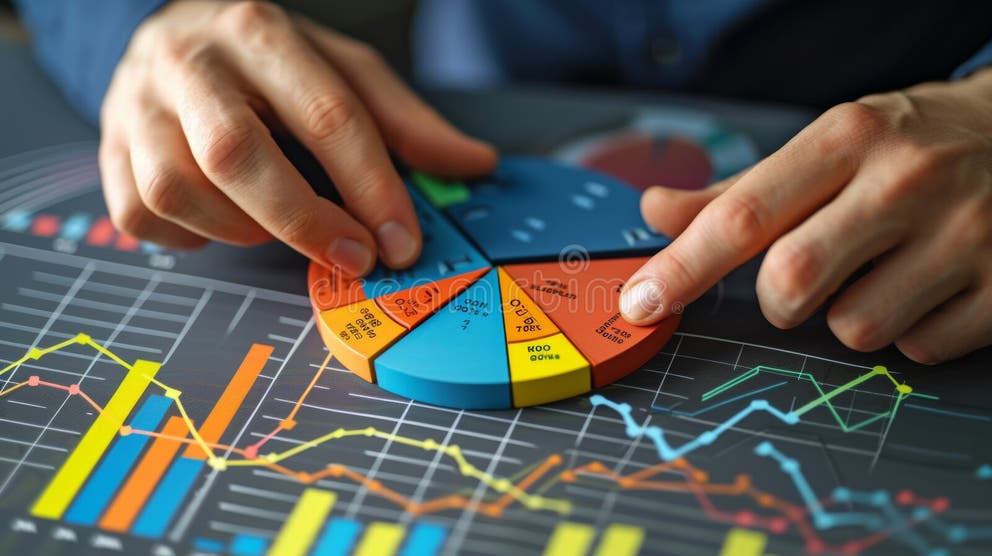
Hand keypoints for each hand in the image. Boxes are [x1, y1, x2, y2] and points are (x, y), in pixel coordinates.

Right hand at [99, 0, 495, 274]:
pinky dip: (192, 238)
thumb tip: (476, 164)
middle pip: (236, 155)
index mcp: (260, 34)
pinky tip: (225, 221)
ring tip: (278, 225)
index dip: (371, 187)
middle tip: (354, 260)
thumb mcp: (343, 72)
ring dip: (243, 230)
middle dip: (305, 221)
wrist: (169, 34)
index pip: (326, 115)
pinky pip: (142, 217)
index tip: (402, 242)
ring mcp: (136, 107)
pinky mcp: (108, 150)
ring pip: (178, 192)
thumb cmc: (270, 62)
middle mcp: (190, 65)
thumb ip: (407, 121)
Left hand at [621, 70, 991, 363]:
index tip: (641, 302)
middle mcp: (906, 182)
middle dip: (777, 300)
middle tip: (799, 279)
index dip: (682, 267)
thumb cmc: (908, 144)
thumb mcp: (828, 144)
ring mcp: (964, 236)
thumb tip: (655, 213)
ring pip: (854, 329)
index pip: (743, 216)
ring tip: (878, 271)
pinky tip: (924, 287)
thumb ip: (738, 190)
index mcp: (848, 138)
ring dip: (846, 316)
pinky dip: (906, 331)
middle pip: (790, 283)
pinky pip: (918, 350)